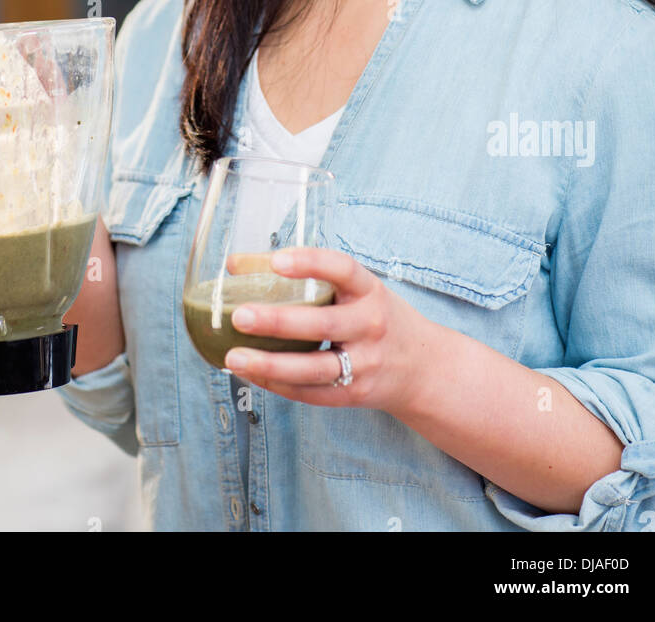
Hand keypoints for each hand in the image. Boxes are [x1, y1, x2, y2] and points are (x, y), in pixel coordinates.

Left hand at [223, 246, 435, 414]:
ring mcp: (364, 364)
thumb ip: (309, 277)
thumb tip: (236, 265)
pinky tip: (250, 375)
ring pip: (313, 368)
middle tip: (239, 315)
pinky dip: (277, 385)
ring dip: (269, 364)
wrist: (421, 368)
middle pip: (323, 324)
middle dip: (278, 321)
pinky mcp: (354, 394)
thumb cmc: (374, 317)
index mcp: (370, 291)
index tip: (276, 260)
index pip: (343, 269)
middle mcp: (371, 326)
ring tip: (233, 357)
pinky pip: (311, 393)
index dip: (310, 262)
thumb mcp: (357, 291)